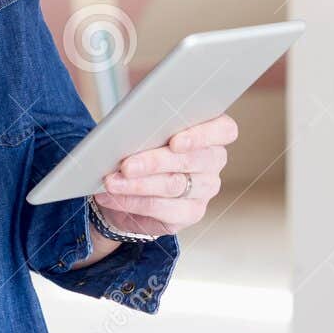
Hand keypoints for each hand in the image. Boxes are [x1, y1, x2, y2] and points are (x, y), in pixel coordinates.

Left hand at [92, 112, 238, 236]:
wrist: (131, 184)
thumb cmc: (141, 144)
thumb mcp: (142, 127)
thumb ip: (144, 120)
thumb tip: (127, 123)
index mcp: (211, 131)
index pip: (223, 130)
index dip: (201, 135)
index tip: (175, 142)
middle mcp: (213, 160)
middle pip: (191, 160)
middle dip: (154, 162)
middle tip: (126, 166)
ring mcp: (205, 188)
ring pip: (174, 185)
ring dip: (137, 184)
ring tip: (110, 182)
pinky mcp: (191, 212)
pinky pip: (163, 209)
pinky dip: (132, 201)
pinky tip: (110, 196)